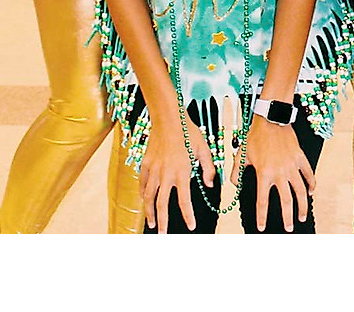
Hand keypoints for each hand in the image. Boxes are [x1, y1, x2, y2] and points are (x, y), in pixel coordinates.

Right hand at [139, 111, 214, 232]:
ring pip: (149, 197)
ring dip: (150, 212)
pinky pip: (142, 183)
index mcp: (182, 172)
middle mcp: (166, 174)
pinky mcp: (145, 164)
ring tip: (151, 224)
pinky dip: (143, 194)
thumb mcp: (204, 148)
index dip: (188, 215)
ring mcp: (154, 170)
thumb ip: (208, 168)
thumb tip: (211, 185)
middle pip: (162, 204)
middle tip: (163, 235)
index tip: (191, 226)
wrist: (168, 118)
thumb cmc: (188, 131)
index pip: (185, 200)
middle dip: (163, 222)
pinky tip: (145, 200)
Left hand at [239, 114, 314, 230]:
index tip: (262, 228)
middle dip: (287, 217)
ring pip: (300, 190)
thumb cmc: (255, 136)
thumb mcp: (241, 154)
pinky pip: (308, 173)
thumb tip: (235, 185)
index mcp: (264, 174)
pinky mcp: (300, 157)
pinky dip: (311, 183)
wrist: (271, 119)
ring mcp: (291, 165)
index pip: (262, 202)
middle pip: (286, 200)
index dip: (262, 217)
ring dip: (302, 205)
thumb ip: (237, 172)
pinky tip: (311, 192)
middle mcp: (279, 172)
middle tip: (289, 228)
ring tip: (302, 216)